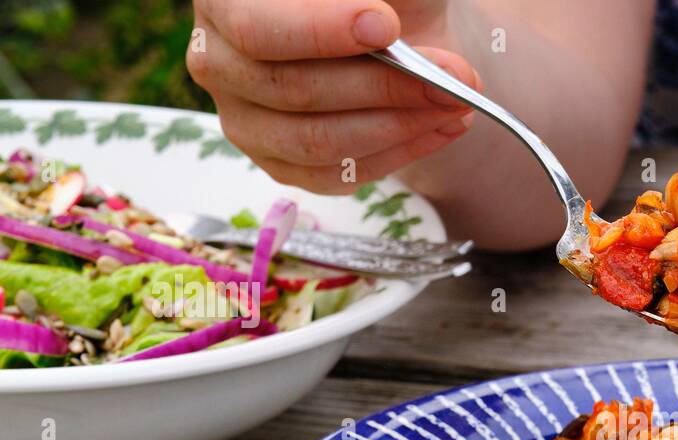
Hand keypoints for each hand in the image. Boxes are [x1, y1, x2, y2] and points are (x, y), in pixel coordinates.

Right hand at [188, 0, 480, 193]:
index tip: (388, 27)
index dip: (321, 31)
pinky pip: (334, 176)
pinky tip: (439, 129)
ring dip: (399, 126)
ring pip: (317, 141)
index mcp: (224, 0)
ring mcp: (242, 118)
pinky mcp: (277, 162)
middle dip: (385, 86)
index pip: (258, 28)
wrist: (385, 27)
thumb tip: (378, 19)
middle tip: (452, 78)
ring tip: (455, 104)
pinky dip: (397, 155)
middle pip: (295, 90)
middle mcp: (215, 58)